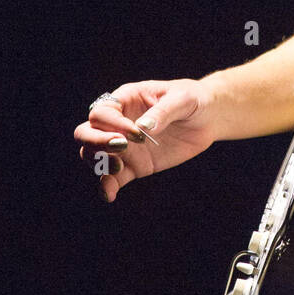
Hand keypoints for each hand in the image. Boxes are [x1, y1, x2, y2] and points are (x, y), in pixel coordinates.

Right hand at [74, 78, 217, 201]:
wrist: (207, 118)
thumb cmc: (192, 99)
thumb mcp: (182, 99)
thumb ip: (163, 112)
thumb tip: (143, 128)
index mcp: (125, 100)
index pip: (102, 113)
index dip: (114, 124)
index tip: (139, 134)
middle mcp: (117, 123)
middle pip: (86, 133)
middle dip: (96, 142)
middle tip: (121, 148)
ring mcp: (124, 146)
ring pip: (93, 155)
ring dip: (99, 163)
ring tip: (119, 168)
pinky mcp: (133, 166)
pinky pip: (112, 178)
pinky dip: (107, 187)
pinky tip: (110, 195)